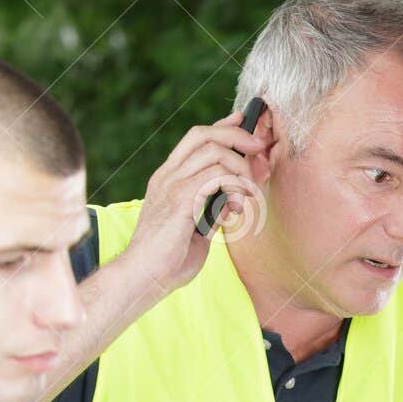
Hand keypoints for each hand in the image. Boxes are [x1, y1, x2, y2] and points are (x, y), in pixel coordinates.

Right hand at [122, 108, 270, 298]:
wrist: (144, 277)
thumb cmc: (167, 261)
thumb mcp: (195, 232)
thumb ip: (211, 213)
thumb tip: (231, 203)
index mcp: (167, 180)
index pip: (195, 140)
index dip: (223, 127)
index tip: (244, 124)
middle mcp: (167, 176)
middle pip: (204, 135)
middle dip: (237, 137)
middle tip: (258, 151)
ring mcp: (170, 185)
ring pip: (214, 152)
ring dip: (240, 168)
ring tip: (248, 192)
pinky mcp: (179, 199)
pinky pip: (215, 176)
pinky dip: (234, 186)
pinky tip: (237, 205)